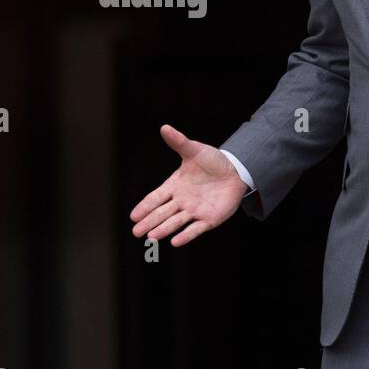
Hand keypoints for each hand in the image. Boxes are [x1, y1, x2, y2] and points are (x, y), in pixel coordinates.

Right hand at [130, 124, 248, 246]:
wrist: (235, 171)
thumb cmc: (212, 161)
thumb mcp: (194, 150)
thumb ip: (179, 142)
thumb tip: (164, 127)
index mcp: (175, 186)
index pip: (156, 197)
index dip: (145, 206)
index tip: (133, 215)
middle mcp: (182, 201)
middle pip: (162, 213)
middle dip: (149, 222)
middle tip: (136, 232)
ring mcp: (195, 211)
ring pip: (176, 222)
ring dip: (164, 229)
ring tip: (151, 237)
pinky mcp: (209, 219)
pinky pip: (195, 229)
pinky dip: (186, 235)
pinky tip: (175, 242)